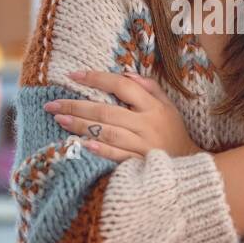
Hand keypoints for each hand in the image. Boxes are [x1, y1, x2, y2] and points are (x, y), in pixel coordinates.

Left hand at [44, 69, 198, 161]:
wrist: (190, 169)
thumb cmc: (175, 135)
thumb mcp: (169, 107)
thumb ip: (150, 88)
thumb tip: (126, 73)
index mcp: (154, 107)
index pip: (122, 86)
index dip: (97, 78)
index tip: (73, 75)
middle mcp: (147, 124)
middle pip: (106, 111)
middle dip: (77, 106)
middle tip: (53, 104)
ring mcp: (143, 145)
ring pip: (107, 132)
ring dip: (81, 126)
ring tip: (59, 120)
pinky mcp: (140, 164)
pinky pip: (117, 156)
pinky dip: (101, 150)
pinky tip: (83, 144)